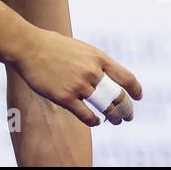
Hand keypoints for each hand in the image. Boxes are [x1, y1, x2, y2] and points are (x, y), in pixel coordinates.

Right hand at [12, 27, 142, 125]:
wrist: (32, 48)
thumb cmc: (57, 47)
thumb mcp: (84, 49)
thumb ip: (97, 63)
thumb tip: (108, 76)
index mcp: (100, 58)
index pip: (126, 77)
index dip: (135, 89)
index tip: (138, 97)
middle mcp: (93, 72)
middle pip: (117, 96)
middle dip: (125, 109)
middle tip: (129, 116)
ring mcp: (79, 85)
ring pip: (102, 107)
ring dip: (112, 117)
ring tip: (116, 121)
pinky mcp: (65, 97)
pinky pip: (85, 114)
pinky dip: (93, 120)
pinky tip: (97, 122)